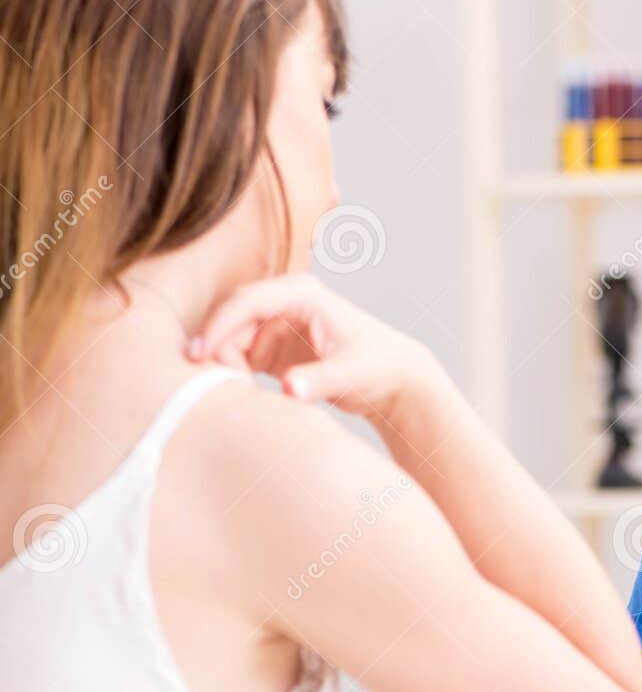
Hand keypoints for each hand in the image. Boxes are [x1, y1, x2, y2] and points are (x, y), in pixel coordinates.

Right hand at [187, 273, 439, 423]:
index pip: (247, 301)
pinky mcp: (271, 349)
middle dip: (217, 351)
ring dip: (224, 366)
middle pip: (231, 321)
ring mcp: (275, 326)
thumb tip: (291, 389)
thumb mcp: (352, 373)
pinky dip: (233, 375)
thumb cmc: (379, 366)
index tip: (199, 354)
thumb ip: (320, 380)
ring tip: (232, 396)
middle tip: (217, 387)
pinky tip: (237, 397)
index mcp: (302, 295)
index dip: (219, 326)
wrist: (393, 378)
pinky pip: (238, 358)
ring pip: (230, 342)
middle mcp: (284, 304)